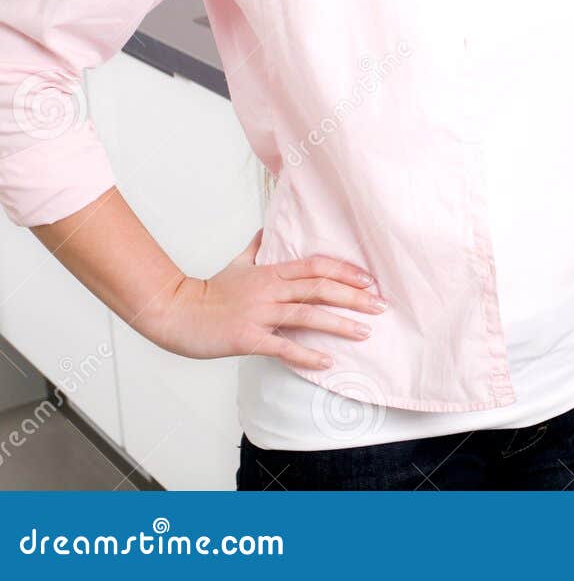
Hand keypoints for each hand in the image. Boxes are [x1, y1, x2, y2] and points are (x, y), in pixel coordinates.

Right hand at [147, 229, 385, 369]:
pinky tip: (327, 361)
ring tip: (365, 332)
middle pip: (319, 289)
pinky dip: (307, 354)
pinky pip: (282, 346)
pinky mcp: (247, 337)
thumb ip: (255, 248)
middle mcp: (269, 290)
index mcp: (270, 272)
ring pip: (307, 315)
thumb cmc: (208, 291)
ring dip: (339, 324)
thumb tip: (265, 230)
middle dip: (354, 297)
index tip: (370, 280)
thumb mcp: (236, 264)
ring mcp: (259, 313)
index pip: (316, 266)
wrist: (174, 312)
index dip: (345, 271)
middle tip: (381, 306)